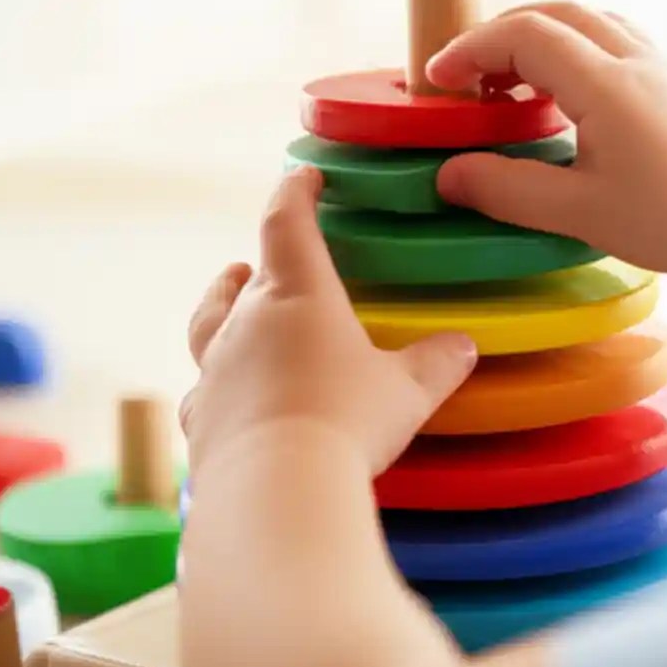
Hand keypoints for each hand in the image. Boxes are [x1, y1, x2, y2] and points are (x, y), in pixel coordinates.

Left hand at [180, 167, 476, 475]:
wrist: (277, 490)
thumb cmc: (348, 422)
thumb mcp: (409, 390)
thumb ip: (436, 363)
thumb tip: (464, 346)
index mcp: (297, 296)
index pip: (287, 224)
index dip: (294, 193)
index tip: (301, 176)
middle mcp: (245, 325)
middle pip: (238, 281)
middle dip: (250, 267)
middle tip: (251, 264)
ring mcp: (215, 374)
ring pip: (209, 331)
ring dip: (221, 317)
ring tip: (229, 312)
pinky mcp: (202, 423)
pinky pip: (204, 394)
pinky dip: (216, 389)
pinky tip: (225, 401)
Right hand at [430, 2, 666, 279]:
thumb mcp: (579, 212)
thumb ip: (507, 190)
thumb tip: (449, 175)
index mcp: (610, 84)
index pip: (526, 35)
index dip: (473, 49)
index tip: (439, 81)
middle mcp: (637, 61)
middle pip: (555, 13)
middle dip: (500, 35)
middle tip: (467, 79)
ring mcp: (661, 67)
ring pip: (588, 21)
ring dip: (540, 37)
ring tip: (509, 84)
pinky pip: (615, 41)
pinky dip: (575, 50)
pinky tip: (563, 96)